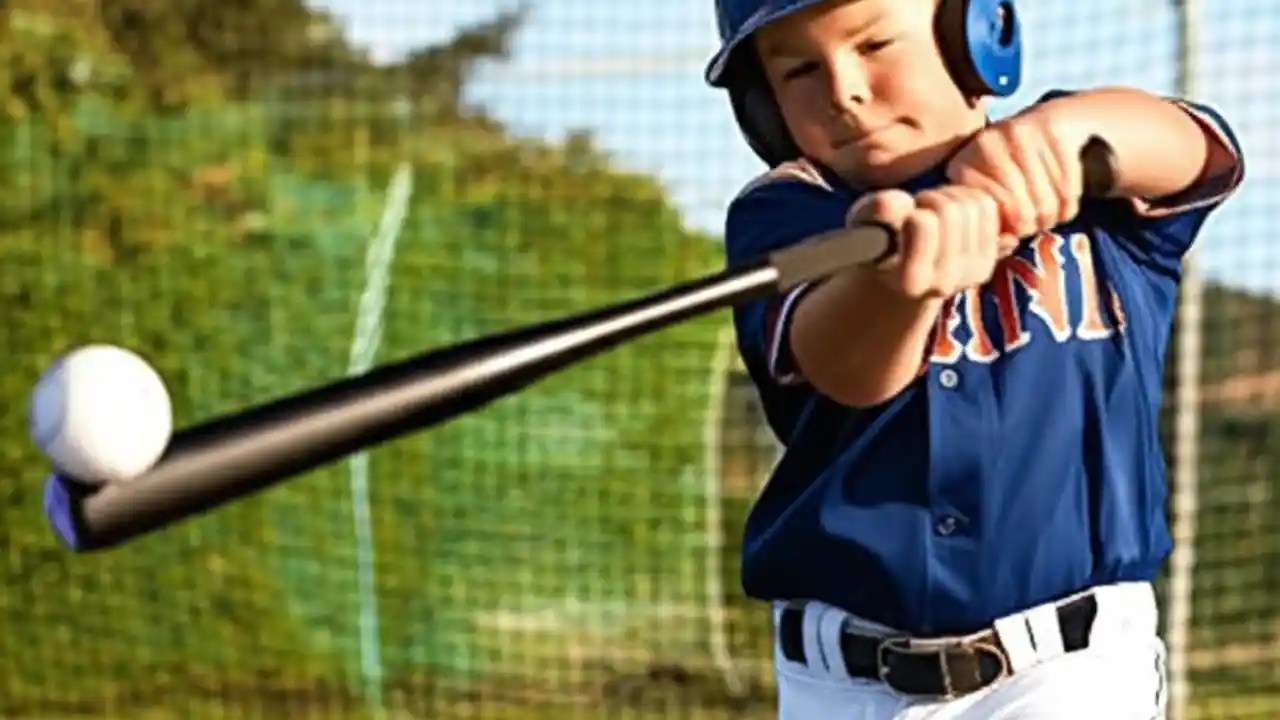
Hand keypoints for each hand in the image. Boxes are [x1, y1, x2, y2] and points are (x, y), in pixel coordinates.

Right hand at [848, 187, 1016, 299]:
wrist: (898, 282)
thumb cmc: (875, 246)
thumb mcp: (862, 226)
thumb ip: (875, 212)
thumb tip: (901, 203)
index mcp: (909, 280)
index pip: (923, 223)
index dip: (912, 208)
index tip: (902, 217)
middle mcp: (943, 284)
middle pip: (952, 211)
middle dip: (932, 199)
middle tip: (917, 211)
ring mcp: (970, 276)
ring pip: (975, 205)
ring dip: (951, 198)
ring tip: (931, 214)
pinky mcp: (987, 264)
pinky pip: (990, 210)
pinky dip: (970, 203)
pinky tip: (951, 218)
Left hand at [945, 108, 1086, 238]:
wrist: (1043, 123)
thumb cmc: (1008, 175)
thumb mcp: (988, 198)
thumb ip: (991, 226)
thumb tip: (1010, 241)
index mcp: (961, 166)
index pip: (989, 214)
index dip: (1007, 229)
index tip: (1015, 231)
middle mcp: (986, 142)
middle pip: (1020, 209)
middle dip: (1032, 226)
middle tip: (1036, 226)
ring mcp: (1018, 131)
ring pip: (1046, 200)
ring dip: (1052, 216)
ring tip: (1048, 216)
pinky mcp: (1052, 127)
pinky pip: (1068, 185)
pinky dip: (1070, 203)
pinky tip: (1064, 204)